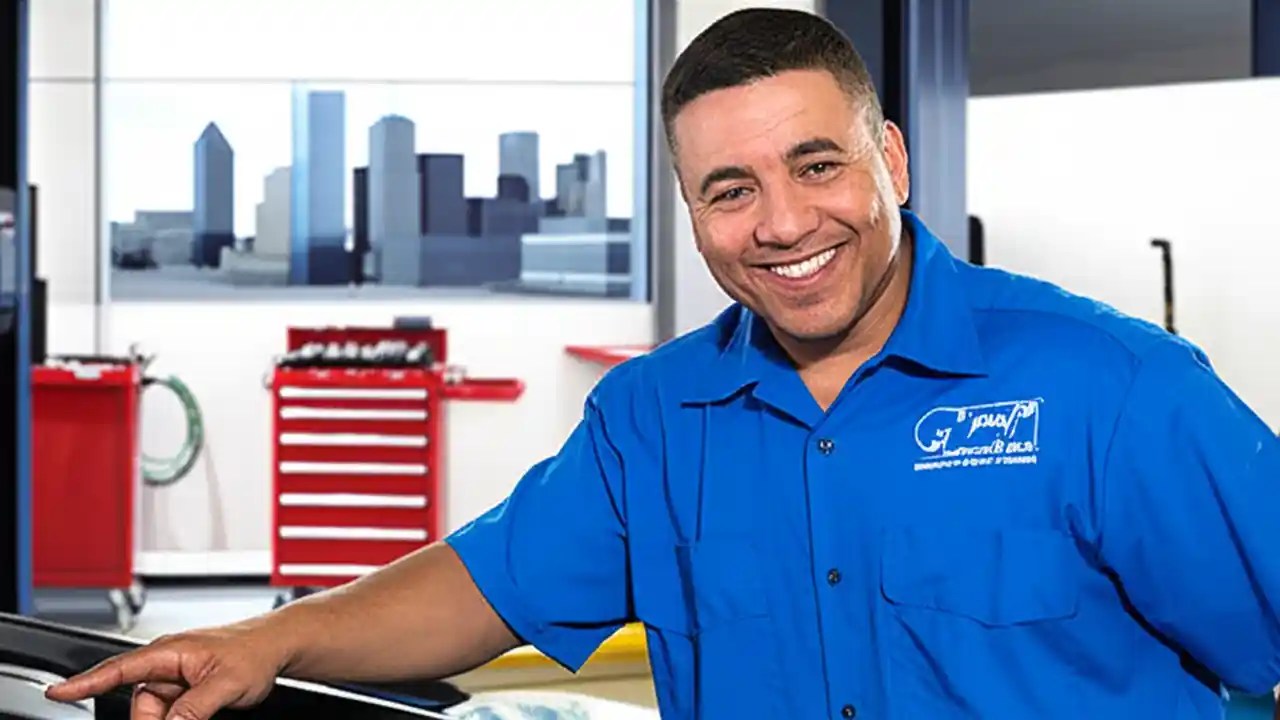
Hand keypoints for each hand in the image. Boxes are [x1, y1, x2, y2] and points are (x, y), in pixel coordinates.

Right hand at [44, 617, 291, 718]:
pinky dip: (180, 719)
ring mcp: (176, 676)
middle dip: (155, 719)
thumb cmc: (255, 651)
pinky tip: (200, 714)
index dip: (85, 682)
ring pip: (156, 712)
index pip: (119, 668)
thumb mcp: (227, 684)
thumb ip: (194, 707)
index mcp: (170, 651)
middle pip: (140, 704)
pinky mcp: (185, 689)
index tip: (58, 692)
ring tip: (207, 707)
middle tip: (188, 716)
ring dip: (174, 719)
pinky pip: (171, 712)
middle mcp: (167, 662)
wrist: (276, 646)